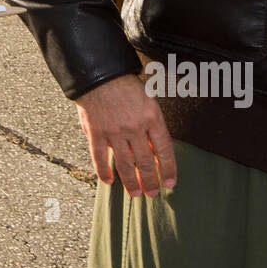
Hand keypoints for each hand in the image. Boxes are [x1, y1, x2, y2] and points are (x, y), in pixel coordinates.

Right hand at [74, 74, 176, 196]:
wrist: (99, 73)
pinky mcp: (96, 132)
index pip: (165, 151)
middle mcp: (135, 128)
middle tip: (153, 194)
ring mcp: (115, 132)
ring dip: (131, 182)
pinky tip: (109, 181)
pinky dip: (104, 171)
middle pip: (146, 162)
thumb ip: (151, 124)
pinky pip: (99, 158)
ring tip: (135, 193)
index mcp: (152, 118)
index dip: (169, 170)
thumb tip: (154, 147)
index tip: (170, 183)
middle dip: (151, 181)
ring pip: (125, 164)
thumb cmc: (125, 83)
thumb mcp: (148, 99)